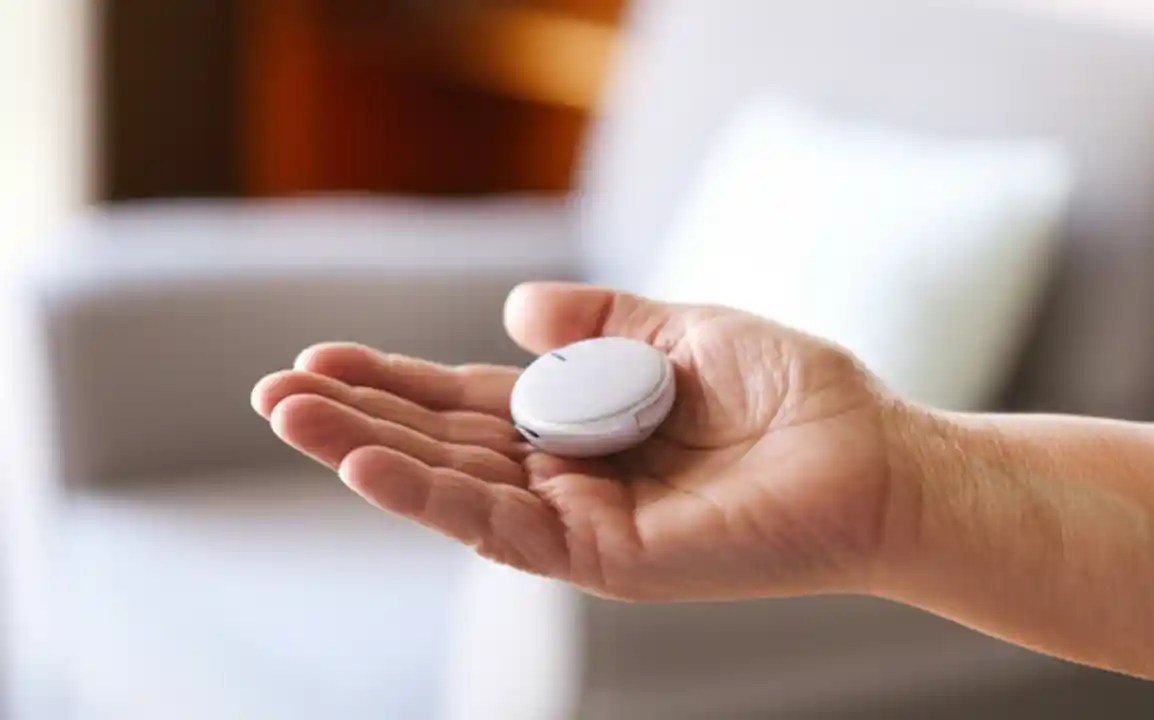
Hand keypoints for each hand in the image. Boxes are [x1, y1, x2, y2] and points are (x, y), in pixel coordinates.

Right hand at [251, 283, 912, 600]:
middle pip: (446, 445)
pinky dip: (435, 498)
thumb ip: (599, 320)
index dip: (397, 380)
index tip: (324, 355)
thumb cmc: (796, 397)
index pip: (470, 402)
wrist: (876, 458)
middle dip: (360, 418)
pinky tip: (370, 464)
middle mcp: (571, 474)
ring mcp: (584, 521)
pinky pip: (507, 529)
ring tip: (292, 417)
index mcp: (585, 419)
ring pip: (457, 489)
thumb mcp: (684, 329)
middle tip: (275, 390)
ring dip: (369, 454)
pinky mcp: (608, 557)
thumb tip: (511, 307)